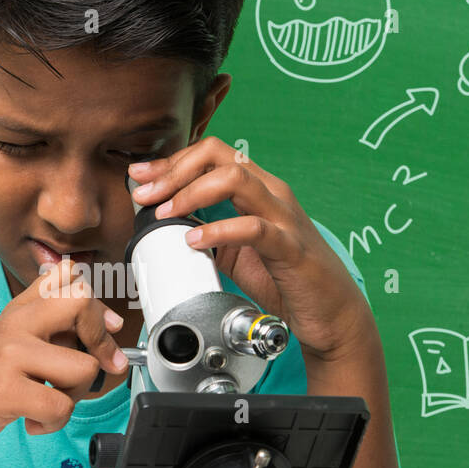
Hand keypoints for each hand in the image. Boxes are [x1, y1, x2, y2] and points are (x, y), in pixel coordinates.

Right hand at [0, 258, 128, 467]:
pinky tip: (33, 422)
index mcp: (16, 311)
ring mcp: (7, 355)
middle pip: (81, 301)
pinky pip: (61, 406)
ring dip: (75, 395)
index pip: (68, 276)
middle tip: (98, 366)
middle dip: (101, 340)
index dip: (96, 305)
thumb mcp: (8, 345)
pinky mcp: (3, 391)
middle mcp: (12, 324)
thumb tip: (102, 310)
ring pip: (83, 366)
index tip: (107, 329)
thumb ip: (46, 322)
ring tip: (50, 402)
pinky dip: (54, 423)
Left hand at [128, 137, 376, 365]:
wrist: (330, 313)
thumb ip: (207, 230)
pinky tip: (195, 242)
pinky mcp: (291, 247)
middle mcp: (272, 193)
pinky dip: (219, 231)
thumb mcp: (235, 250)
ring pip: (235, 179)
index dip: (171, 162)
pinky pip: (254, 228)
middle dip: (174, 171)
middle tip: (144, 195)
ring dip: (191, 192)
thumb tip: (164, 224)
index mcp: (258, 189)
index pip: (211, 154)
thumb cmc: (284, 279)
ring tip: (165, 214)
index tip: (139, 176)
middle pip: (219, 156)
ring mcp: (284, 217)